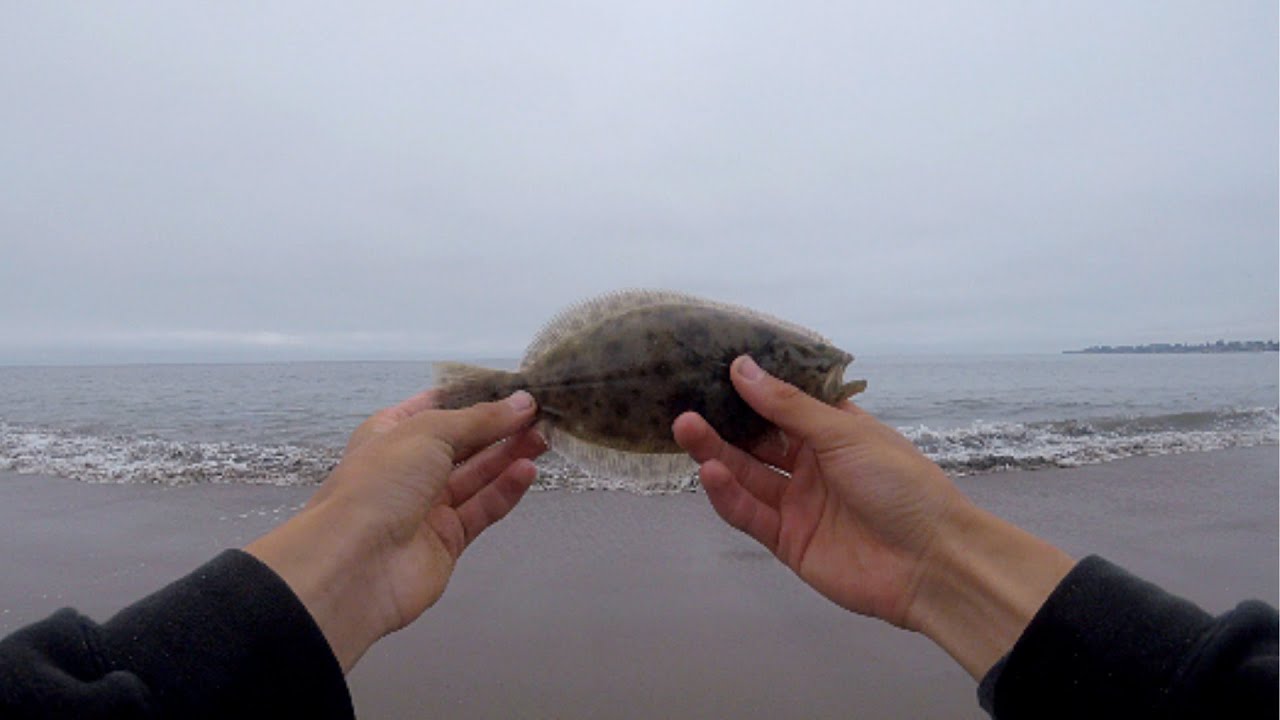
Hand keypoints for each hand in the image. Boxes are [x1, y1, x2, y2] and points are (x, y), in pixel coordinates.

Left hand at [246, 389, 544, 671]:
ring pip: (476, 475)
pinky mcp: (447, 539)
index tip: (514, 388)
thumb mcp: (428, 433)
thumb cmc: (380, 483)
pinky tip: (527, 471)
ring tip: (543, 438)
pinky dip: (505, 490)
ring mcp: (427, 506)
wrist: (354, 565)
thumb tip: (523, 402)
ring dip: (508, 455)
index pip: (437, 406)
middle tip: (540, 414)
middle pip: (463, 442)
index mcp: (391, 433)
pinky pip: (482, 508)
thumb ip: (480, 419)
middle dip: (499, 427)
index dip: (474, 396)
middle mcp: (409, 467)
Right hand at [673, 356, 1073, 677]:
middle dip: (722, 423)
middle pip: (757, 441)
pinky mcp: (788, 541)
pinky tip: (710, 474)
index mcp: (835, 433)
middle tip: (684, 404)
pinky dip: (729, 495)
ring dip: (716, 454)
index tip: (712, 368)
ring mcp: (799, 504)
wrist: (930, 563)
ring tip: (685, 429)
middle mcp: (813, 464)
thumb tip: (742, 365)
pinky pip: (750, 514)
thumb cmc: (899, 484)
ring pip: (747, 475)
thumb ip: (787, 405)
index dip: (750, 389)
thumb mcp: (844, 434)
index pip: (784, 405)